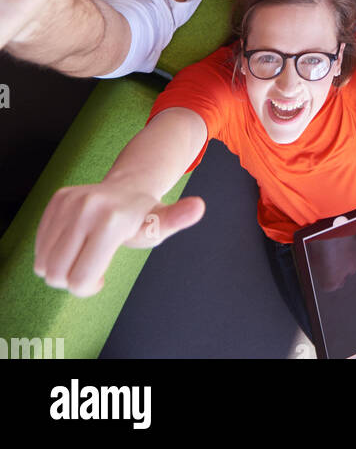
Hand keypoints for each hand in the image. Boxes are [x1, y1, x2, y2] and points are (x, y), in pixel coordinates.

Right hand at [34, 177, 204, 296]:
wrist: (130, 185)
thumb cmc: (145, 216)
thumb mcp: (162, 223)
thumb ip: (178, 219)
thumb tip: (198, 206)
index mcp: (111, 221)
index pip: (80, 280)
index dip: (88, 288)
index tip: (101, 278)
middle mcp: (86, 207)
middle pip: (57, 274)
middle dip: (71, 280)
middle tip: (91, 266)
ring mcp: (68, 202)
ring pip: (43, 262)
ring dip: (60, 267)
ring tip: (83, 254)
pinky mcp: (56, 200)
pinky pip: (38, 245)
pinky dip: (50, 253)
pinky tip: (73, 243)